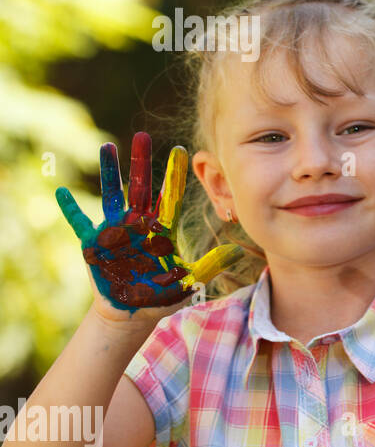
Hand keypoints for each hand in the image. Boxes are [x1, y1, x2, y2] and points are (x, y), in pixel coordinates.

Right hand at [57, 131, 244, 315]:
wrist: (132, 311)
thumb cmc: (161, 294)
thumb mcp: (188, 281)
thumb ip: (211, 264)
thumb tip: (240, 251)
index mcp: (161, 229)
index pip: (170, 197)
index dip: (174, 175)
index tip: (181, 150)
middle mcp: (138, 223)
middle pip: (141, 186)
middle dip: (141, 162)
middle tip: (142, 135)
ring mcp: (114, 230)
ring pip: (112, 194)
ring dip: (109, 172)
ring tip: (106, 147)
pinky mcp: (94, 243)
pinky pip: (80, 223)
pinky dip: (71, 209)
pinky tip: (62, 191)